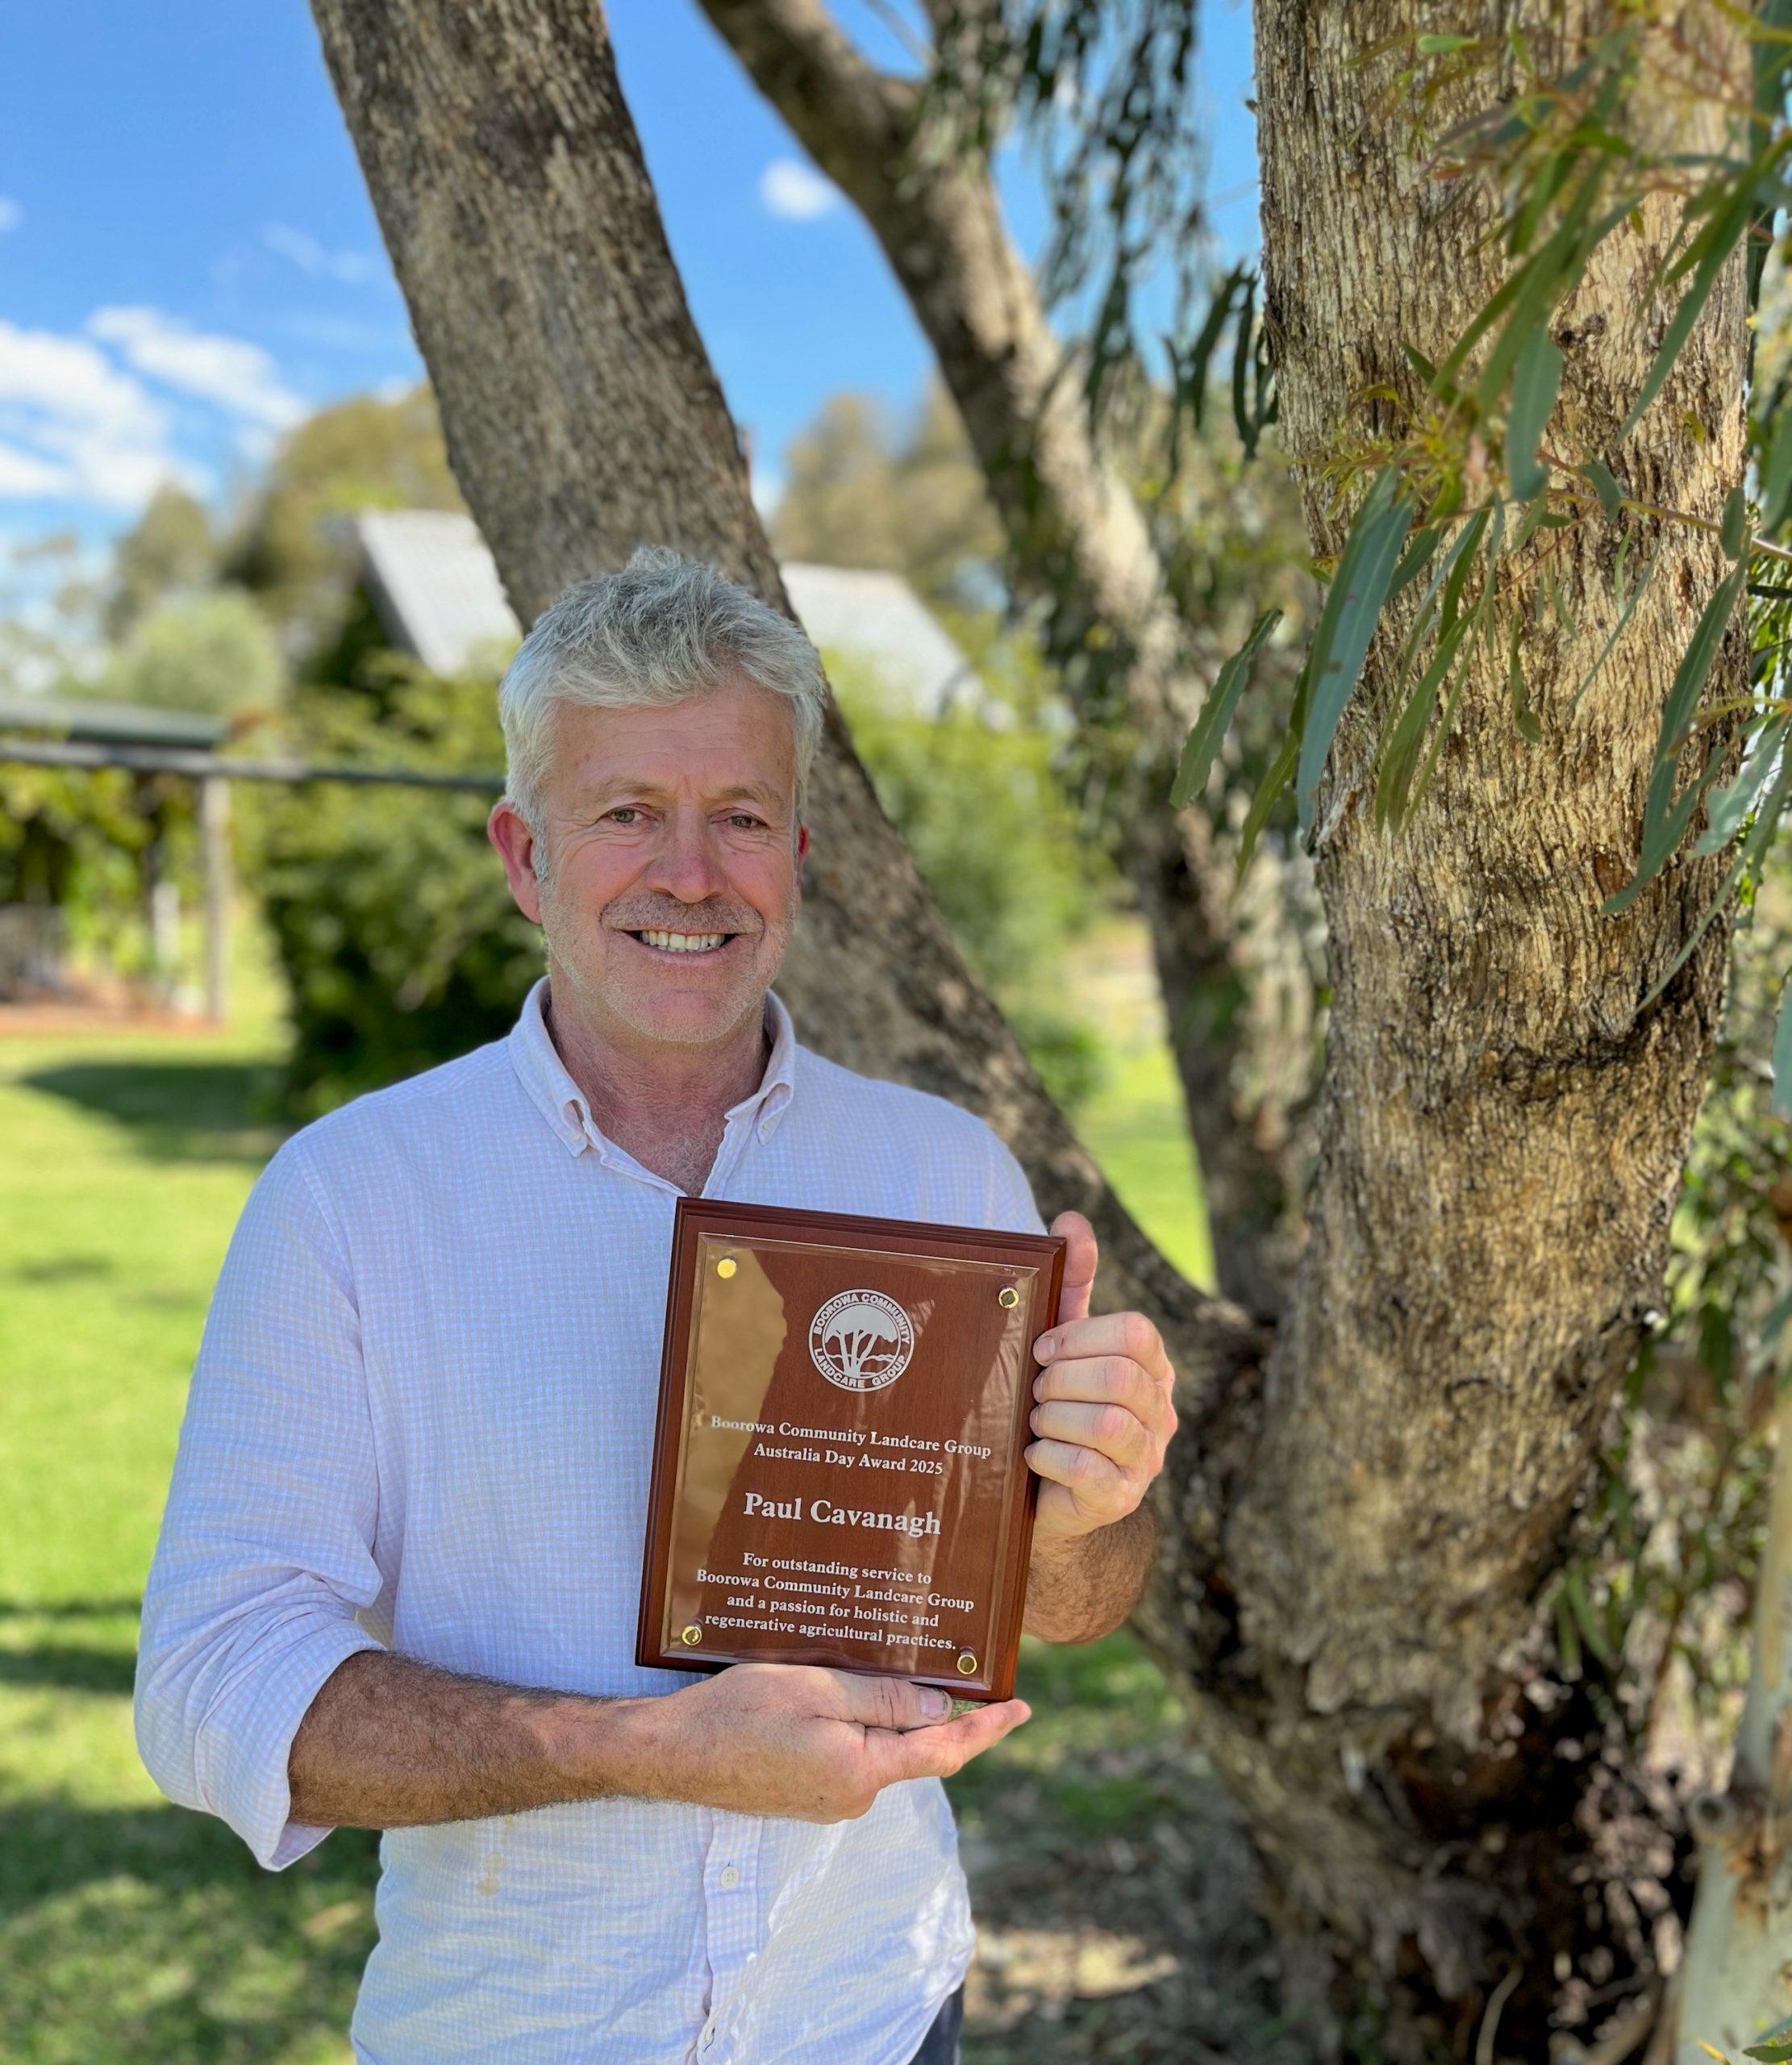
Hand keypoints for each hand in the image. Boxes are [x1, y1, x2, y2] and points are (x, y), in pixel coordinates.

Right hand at [628, 1664, 1028, 1822]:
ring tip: (881, 1667)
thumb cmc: (740, 1713)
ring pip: (877, 1751)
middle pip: (911, 1749)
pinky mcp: (806, 1795)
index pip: (944, 1751)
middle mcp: (852, 1798)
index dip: (987, 1729)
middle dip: (934, 1712)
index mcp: (862, 1773)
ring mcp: (827, 1801)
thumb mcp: (819, 1690)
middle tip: (954, 1663)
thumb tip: (943, 1713)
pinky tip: (838, 1696)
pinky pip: (850, 1757)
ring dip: (887, 1716)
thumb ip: (885, 1702)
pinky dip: (857, 1728)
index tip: (1024, 1708)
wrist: (674, 1754)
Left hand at [1027, 1210, 1177, 1544]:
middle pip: (1121, 1377)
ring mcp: (1147, 1459)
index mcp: (1152, 1366)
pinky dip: (1050, 1457)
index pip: (1137, 1333)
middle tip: (1032, 1389)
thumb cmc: (1055, 1402)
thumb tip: (1073, 1219)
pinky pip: (1088, 1471)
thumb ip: (1071, 1284)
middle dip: (1062, 1379)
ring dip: (1054, 1418)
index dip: (1081, 1335)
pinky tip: (1033, 1455)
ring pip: (1108, 1425)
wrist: (1045, 1489)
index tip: (1040, 1347)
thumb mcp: (1063, 1343)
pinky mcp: (1121, 1499)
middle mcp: (1161, 1411)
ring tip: (1034, 1422)